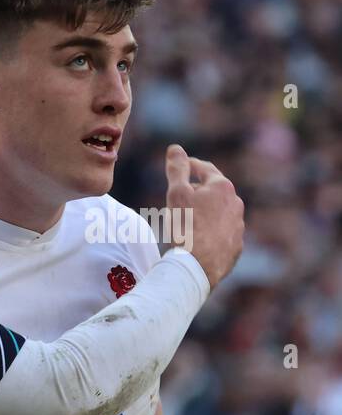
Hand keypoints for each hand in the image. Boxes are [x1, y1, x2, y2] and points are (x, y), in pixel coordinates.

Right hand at [166, 144, 243, 286]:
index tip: (179, 166)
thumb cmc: (185, 227)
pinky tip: (198, 239)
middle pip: (214, 191)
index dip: (190, 165)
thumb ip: (177, 169)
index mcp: (221, 187)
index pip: (204, 168)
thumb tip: (175, 148)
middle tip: (181, 196)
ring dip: (206, 212)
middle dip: (198, 190)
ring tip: (188, 221)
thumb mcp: (176, 193)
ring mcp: (238, 225)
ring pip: (220, 213)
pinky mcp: (236, 245)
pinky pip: (223, 233)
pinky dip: (211, 232)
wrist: (198, 266)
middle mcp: (235, 203)